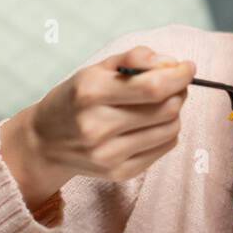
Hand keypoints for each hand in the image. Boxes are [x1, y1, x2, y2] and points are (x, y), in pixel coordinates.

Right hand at [1, 45, 195, 209]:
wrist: (45, 142)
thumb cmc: (75, 100)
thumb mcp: (94, 70)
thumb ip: (133, 59)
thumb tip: (170, 63)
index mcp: (90, 92)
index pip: (152, 87)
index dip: (178, 76)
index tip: (188, 67)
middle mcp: (97, 126)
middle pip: (166, 108)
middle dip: (179, 91)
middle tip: (173, 85)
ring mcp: (108, 154)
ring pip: (170, 129)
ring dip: (175, 112)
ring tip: (160, 104)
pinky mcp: (119, 173)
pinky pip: (164, 148)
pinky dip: (167, 132)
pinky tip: (152, 125)